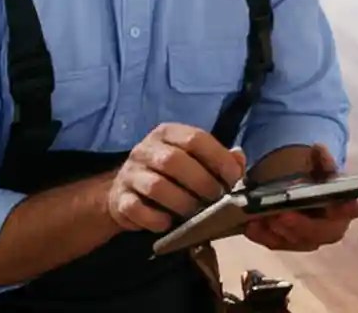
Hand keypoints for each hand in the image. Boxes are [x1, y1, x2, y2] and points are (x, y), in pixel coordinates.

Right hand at [106, 123, 246, 232]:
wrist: (126, 192)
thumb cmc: (169, 176)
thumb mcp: (193, 161)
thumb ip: (217, 159)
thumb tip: (238, 159)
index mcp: (168, 133)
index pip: (195, 138)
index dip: (218, 158)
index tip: (234, 179)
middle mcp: (146, 149)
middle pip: (174, 161)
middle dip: (202, 183)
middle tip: (217, 200)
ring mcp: (130, 173)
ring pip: (156, 186)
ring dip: (182, 203)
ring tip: (196, 215)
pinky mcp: (119, 199)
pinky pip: (137, 209)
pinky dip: (156, 219)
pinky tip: (168, 224)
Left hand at [244, 144, 357, 251]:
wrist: (296, 193)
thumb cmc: (312, 180)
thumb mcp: (317, 166)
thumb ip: (320, 160)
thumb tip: (319, 148)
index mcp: (344, 207)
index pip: (350, 209)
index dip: (348, 209)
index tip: (345, 205)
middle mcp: (330, 229)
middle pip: (320, 232)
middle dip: (300, 225)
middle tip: (282, 215)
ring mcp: (309, 240)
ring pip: (296, 241)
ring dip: (279, 231)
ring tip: (263, 218)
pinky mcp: (288, 244)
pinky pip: (276, 243)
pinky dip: (263, 236)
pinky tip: (251, 227)